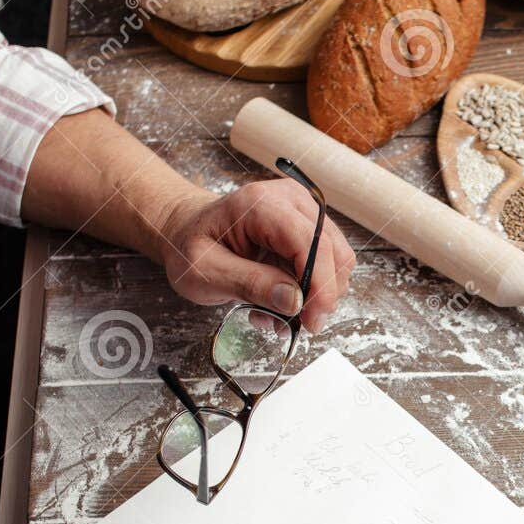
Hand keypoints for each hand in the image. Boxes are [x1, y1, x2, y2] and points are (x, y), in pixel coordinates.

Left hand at [158, 180, 355, 331]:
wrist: (185, 231)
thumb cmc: (189, 248)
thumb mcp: (206, 273)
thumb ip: (251, 285)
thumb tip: (296, 301)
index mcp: (261, 205)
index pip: (311, 243)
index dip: (320, 286)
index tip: (311, 322)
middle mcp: (289, 200)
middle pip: (333, 252)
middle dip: (320, 295)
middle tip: (294, 324)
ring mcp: (303, 210)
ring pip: (338, 259)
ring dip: (315, 295)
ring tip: (278, 312)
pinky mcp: (308, 226)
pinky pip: (327, 263)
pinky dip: (311, 289)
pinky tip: (282, 299)